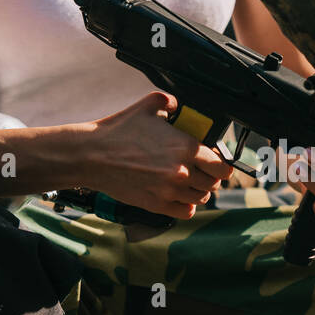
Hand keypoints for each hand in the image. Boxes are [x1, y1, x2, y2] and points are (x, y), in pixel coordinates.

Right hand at [86, 91, 233, 218]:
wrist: (92, 155)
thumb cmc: (118, 130)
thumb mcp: (148, 105)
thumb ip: (170, 102)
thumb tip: (178, 105)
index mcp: (187, 147)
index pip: (222, 166)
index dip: (222, 165)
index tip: (217, 164)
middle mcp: (183, 172)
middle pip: (213, 183)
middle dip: (209, 177)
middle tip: (201, 172)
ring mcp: (170, 191)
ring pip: (200, 198)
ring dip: (198, 191)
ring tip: (189, 183)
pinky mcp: (157, 205)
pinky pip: (186, 212)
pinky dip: (186, 206)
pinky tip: (178, 196)